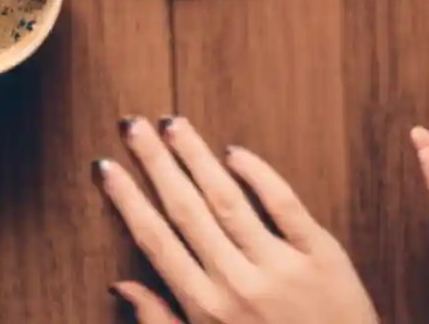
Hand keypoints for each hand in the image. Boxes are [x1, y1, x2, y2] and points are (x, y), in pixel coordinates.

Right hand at [94, 116, 378, 322]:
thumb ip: (161, 322)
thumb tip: (120, 286)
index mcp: (206, 308)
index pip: (156, 241)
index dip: (127, 200)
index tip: (107, 167)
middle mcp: (237, 284)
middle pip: (186, 210)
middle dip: (155, 164)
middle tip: (133, 125)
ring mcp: (280, 267)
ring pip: (228, 200)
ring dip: (196, 157)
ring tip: (174, 125)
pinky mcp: (322, 256)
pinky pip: (285, 206)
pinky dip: (259, 175)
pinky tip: (234, 152)